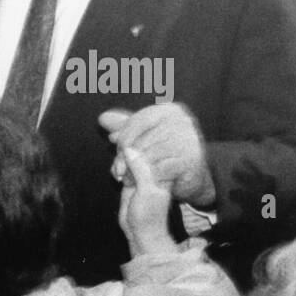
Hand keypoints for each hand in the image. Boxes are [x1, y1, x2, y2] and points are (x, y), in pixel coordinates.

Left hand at [99, 104, 214, 207]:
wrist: (194, 177)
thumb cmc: (167, 154)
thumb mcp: (146, 138)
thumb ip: (126, 128)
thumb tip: (102, 118)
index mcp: (170, 110)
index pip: (137, 121)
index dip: (123, 138)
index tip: (115, 153)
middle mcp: (182, 121)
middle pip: (142, 138)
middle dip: (125, 158)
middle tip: (117, 172)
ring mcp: (188, 139)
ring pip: (148, 155)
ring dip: (133, 171)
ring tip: (126, 179)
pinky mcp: (191, 160)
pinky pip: (159, 169)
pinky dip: (146, 178)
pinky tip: (140, 184)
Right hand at [117, 144, 175, 255]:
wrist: (140, 233)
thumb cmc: (148, 215)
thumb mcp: (146, 191)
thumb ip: (139, 169)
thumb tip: (130, 149)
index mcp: (162, 171)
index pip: (149, 150)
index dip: (136, 149)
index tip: (127, 153)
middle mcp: (152, 171)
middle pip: (137, 152)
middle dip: (126, 157)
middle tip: (121, 170)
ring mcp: (141, 175)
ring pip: (128, 158)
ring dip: (120, 163)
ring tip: (118, 175)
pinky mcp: (131, 181)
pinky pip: (122, 166)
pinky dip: (117, 168)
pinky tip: (116, 176)